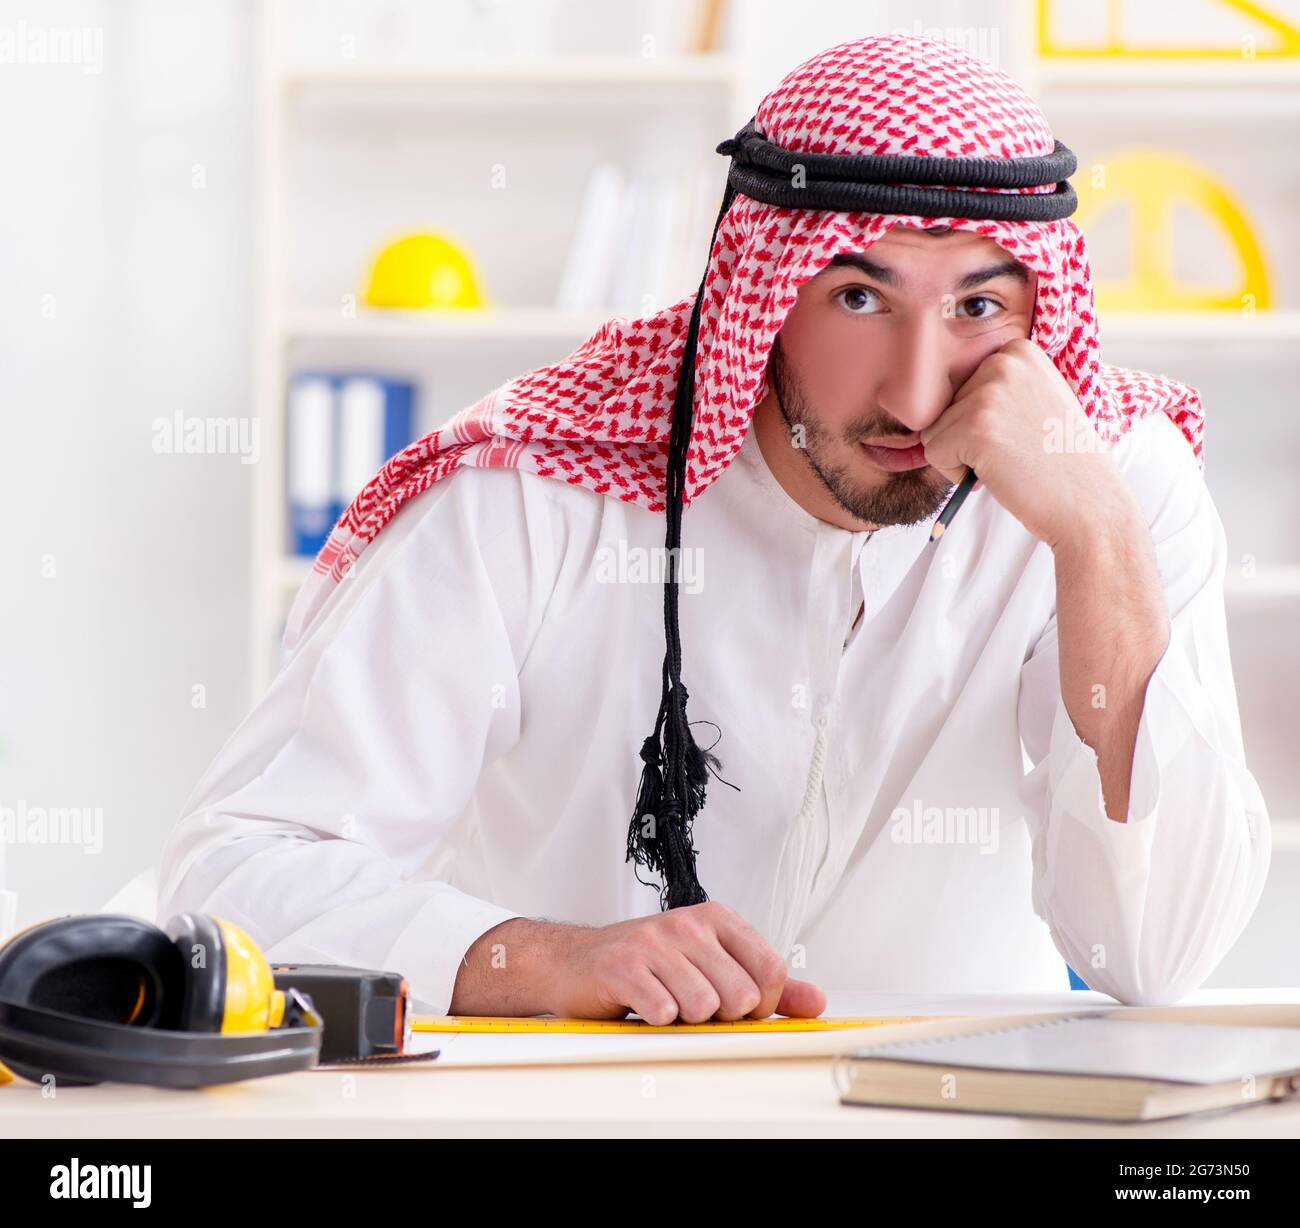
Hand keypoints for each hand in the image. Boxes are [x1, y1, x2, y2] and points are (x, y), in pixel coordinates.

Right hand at [547, 902, 826, 1024]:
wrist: (578, 962)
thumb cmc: (650, 966)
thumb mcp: (712, 967)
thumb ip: (767, 985)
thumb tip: (816, 1002)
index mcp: (717, 919)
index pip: (772, 969)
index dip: (760, 1004)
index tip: (736, 1006)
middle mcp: (688, 924)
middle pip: (742, 994)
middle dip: (722, 1016)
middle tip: (693, 1006)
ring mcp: (654, 942)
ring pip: (704, 1005)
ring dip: (687, 1020)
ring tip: (668, 1004)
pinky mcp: (622, 965)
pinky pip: (663, 1010)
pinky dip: (658, 1020)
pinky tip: (646, 1006)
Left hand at [918, 338, 1125, 551]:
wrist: (1090, 504)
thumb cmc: (1059, 461)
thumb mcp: (1033, 402)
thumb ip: (994, 389)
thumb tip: (935, 392)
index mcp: (1018, 350)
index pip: (960, 388)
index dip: (980, 423)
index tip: (1020, 432)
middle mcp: (1003, 362)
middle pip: (944, 408)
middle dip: (968, 440)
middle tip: (1016, 452)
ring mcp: (989, 392)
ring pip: (935, 432)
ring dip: (962, 458)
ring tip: (1009, 462)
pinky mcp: (975, 426)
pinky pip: (933, 453)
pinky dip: (956, 474)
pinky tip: (998, 473)